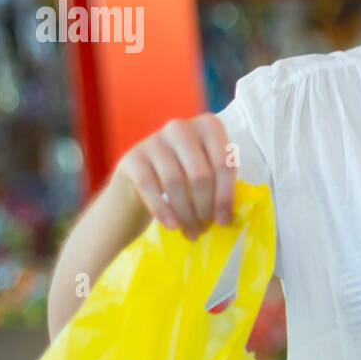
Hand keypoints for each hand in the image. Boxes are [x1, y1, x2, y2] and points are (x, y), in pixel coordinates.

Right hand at [113, 113, 236, 240]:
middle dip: (205, 207)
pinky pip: (149, 187)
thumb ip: (220, 187)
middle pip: (200, 175)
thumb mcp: (207, 175)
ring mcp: (154, 139)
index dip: (225, 195)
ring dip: (186, 213)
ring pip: (175, 182)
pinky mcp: (132, 157)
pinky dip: (163, 210)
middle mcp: (181, 127)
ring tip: (192, 232)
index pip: (224, 163)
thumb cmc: (185, 178)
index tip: (223, 221)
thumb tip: (228, 217)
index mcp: (208, 126)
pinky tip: (172, 226)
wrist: (141, 182)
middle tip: (205, 228)